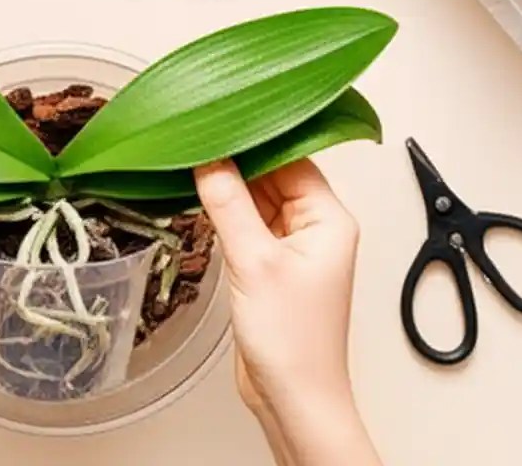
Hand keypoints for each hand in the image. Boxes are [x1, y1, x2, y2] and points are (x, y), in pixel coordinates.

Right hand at [194, 159, 379, 465]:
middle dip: (236, 162)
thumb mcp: (254, 262)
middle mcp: (316, 229)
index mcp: (329, 219)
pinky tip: (201, 204)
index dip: (254, 140)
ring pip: (257, 200)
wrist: (293, 397)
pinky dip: (226, 215)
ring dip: (228, 189)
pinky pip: (248, 225)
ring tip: (191, 169)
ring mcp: (293, 248)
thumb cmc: (294, 342)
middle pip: (273, 176)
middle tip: (195, 144)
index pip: (291, 158)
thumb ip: (229, 205)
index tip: (217, 125)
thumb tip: (209, 159)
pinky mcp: (272, 267)